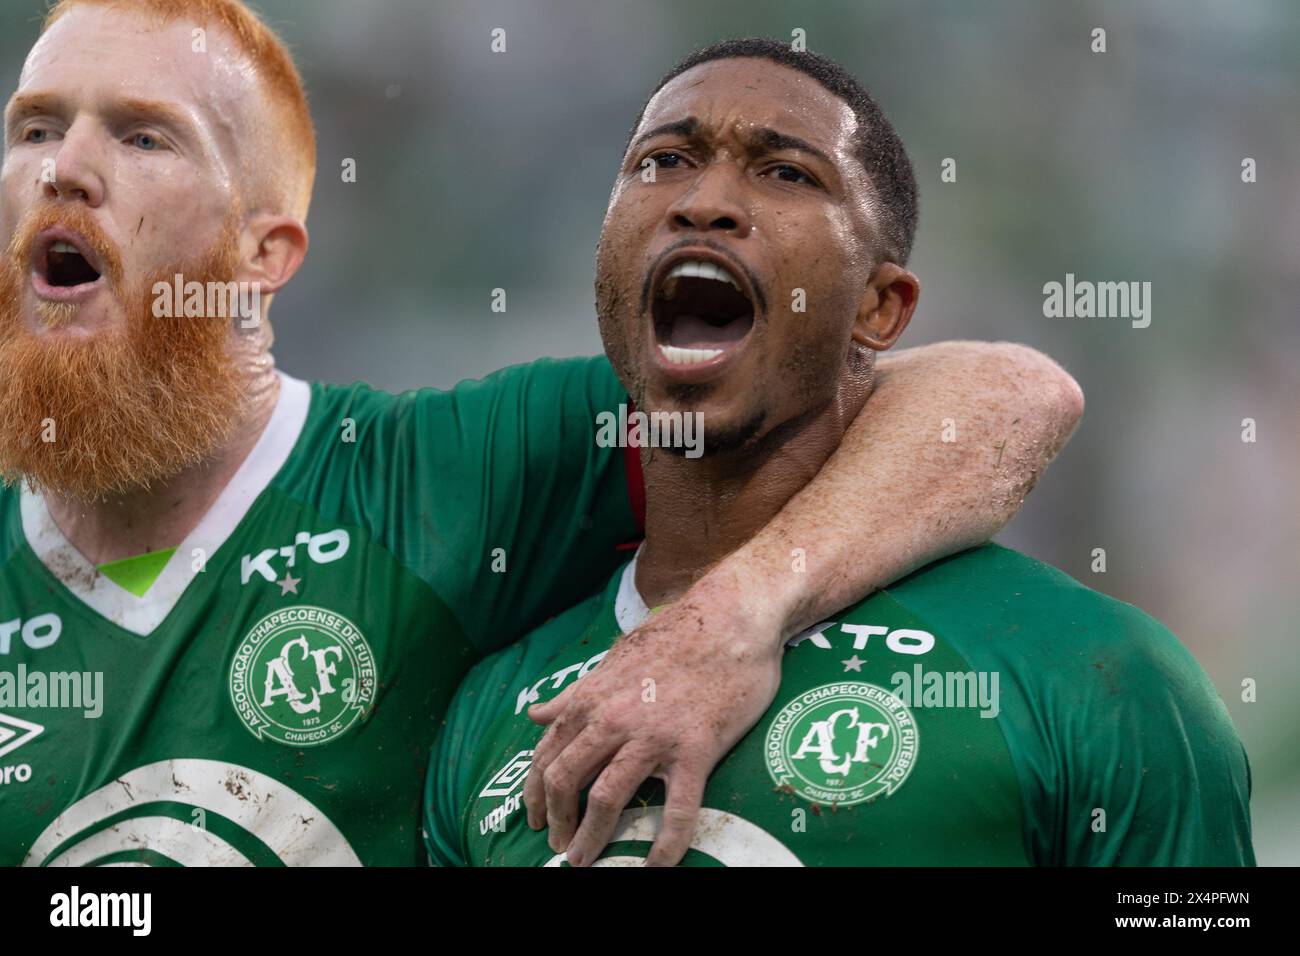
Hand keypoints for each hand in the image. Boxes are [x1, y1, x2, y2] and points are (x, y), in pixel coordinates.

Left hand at [522, 573, 782, 866]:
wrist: (732, 617)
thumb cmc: (676, 636)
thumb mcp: (614, 659)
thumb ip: (574, 693)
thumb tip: (534, 713)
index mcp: (592, 698)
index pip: (547, 754)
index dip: (536, 792)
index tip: (536, 818)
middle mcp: (613, 718)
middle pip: (566, 780)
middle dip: (556, 821)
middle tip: (559, 848)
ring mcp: (653, 735)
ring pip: (607, 797)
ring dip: (591, 838)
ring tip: (586, 863)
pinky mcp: (695, 748)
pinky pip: (677, 809)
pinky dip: (664, 845)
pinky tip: (655, 867)